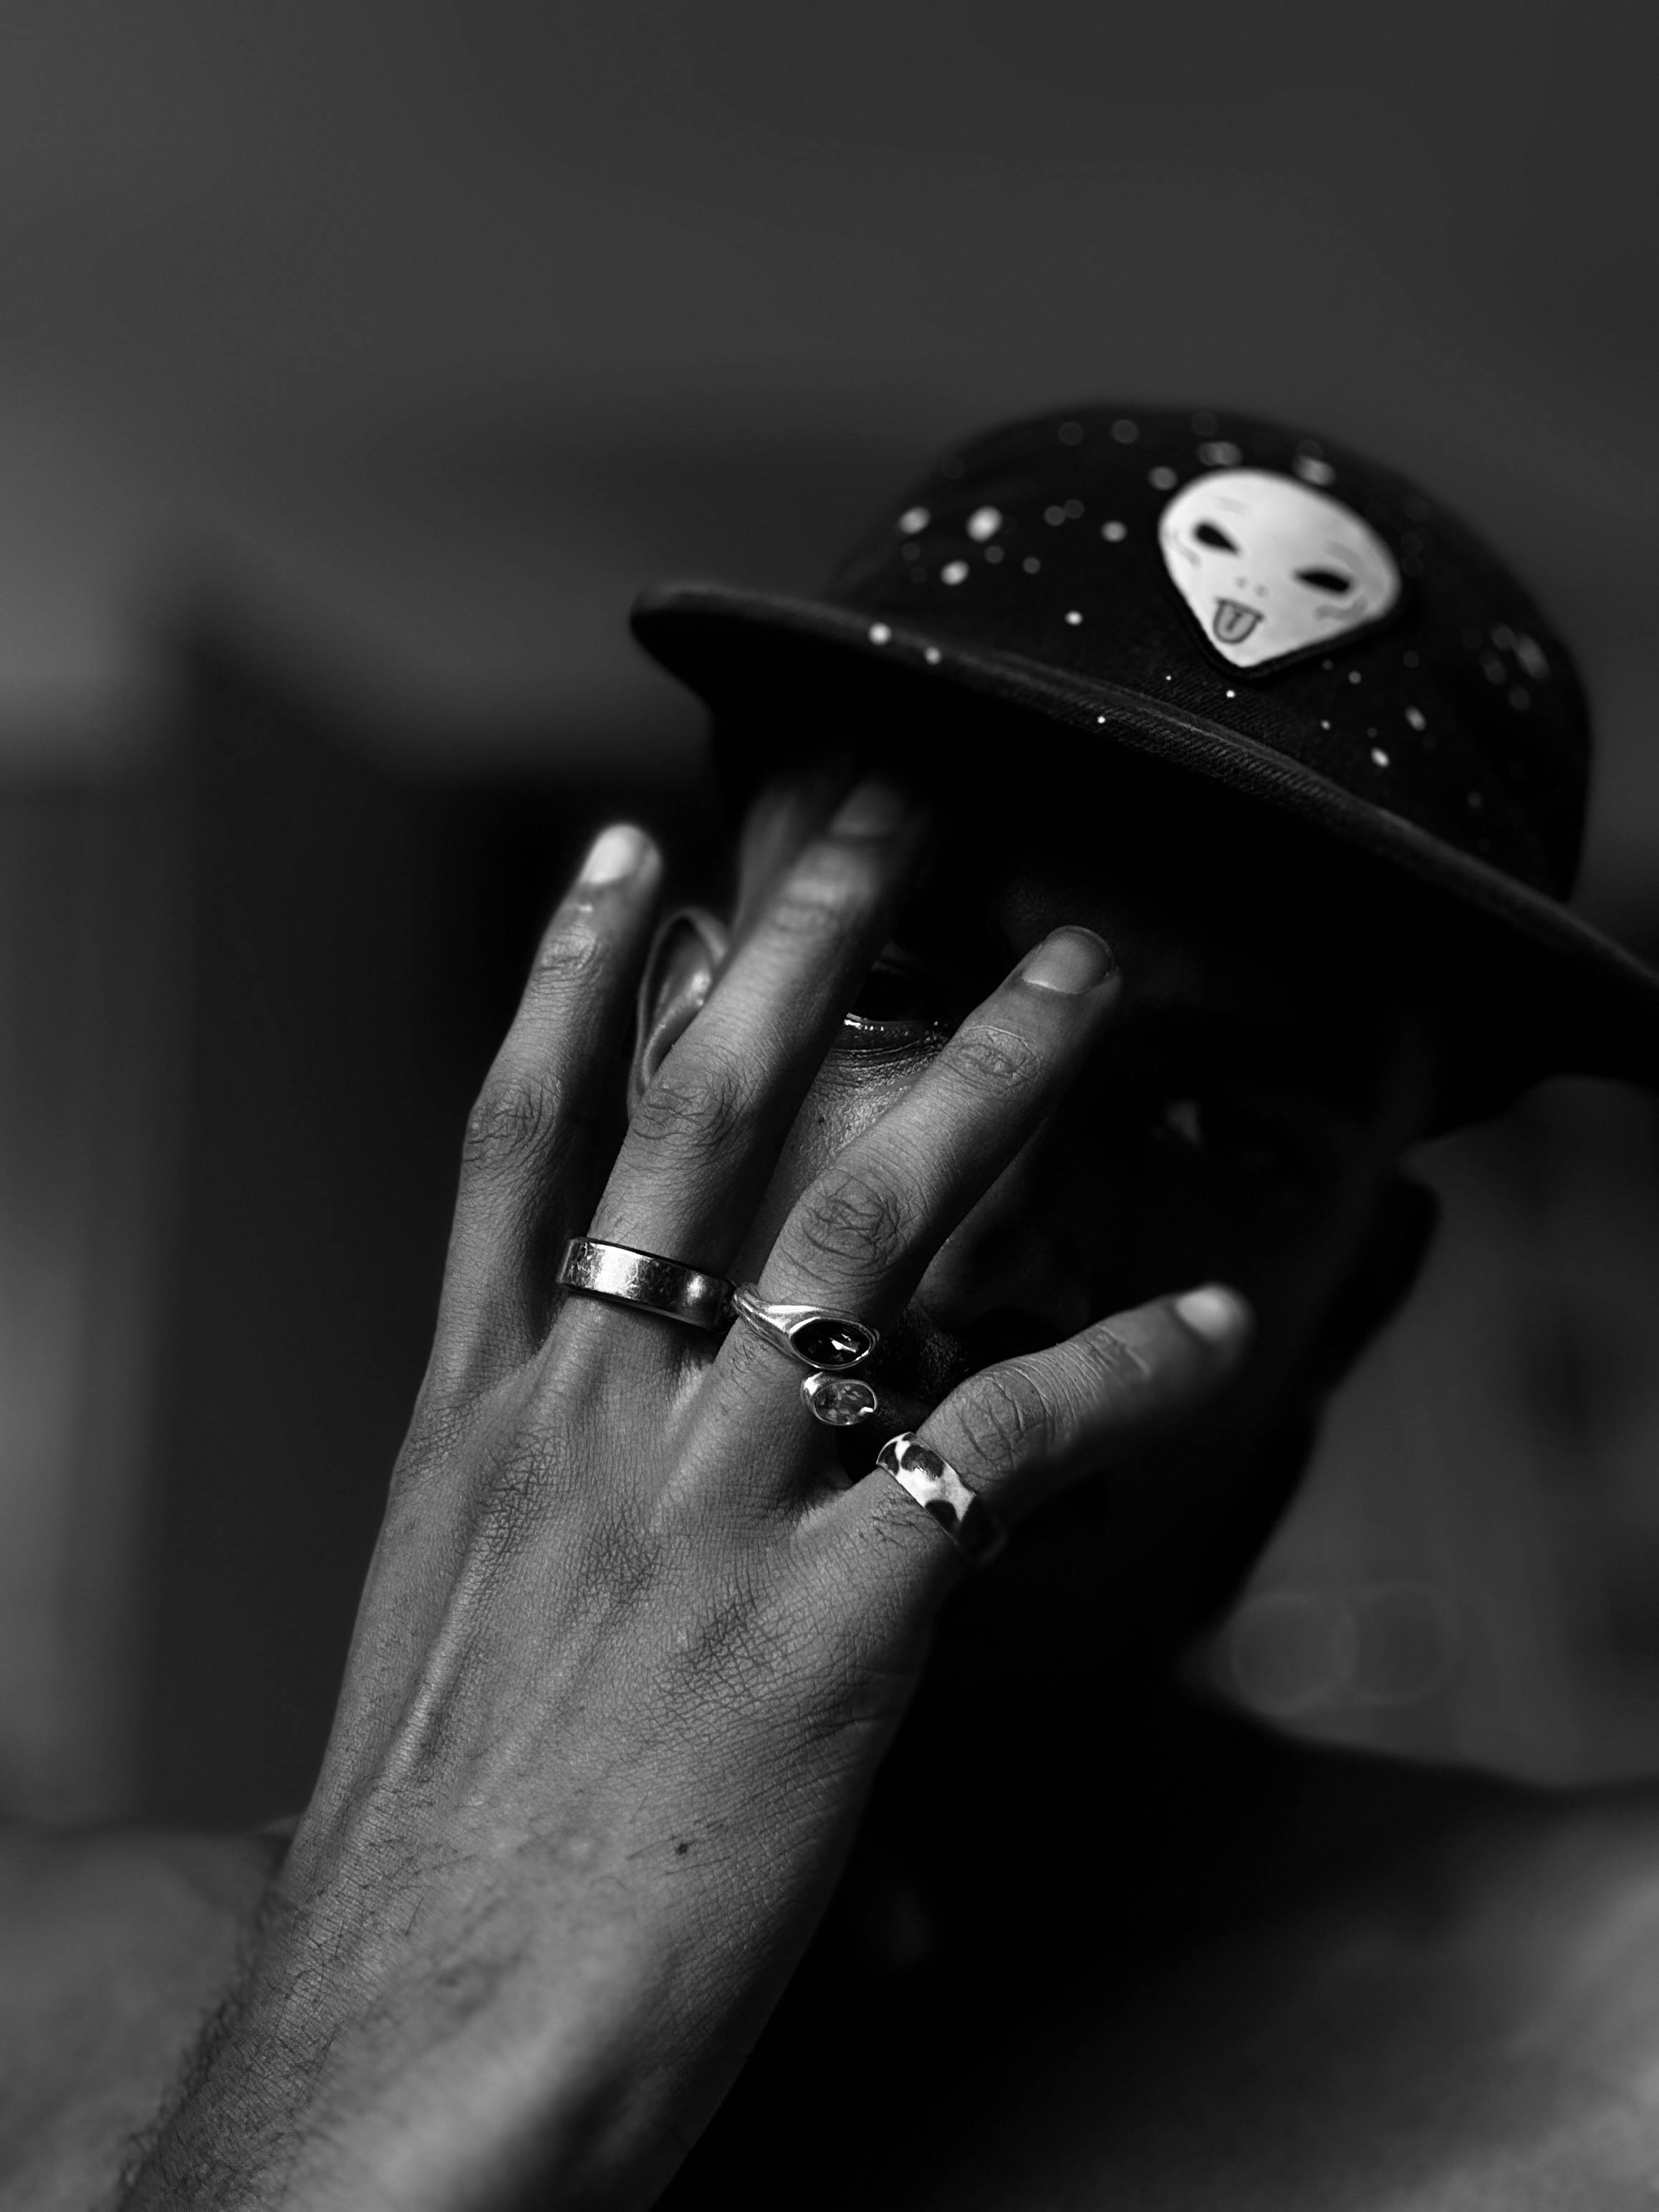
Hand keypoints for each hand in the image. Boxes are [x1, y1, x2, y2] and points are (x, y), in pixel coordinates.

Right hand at [123, 781, 1247, 2210]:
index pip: (519, 1140)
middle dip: (800, 948)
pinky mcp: (831, 1620)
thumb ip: (546, 1511)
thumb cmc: (437, 1859)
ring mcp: (707, 1505)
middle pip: (702, 1122)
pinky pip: (1011, 1437)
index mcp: (481, 1420)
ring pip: (863, 1221)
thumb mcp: (458, 1632)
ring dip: (990, 1080)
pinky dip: (1129, 1370)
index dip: (572, 980)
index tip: (624, 853)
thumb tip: (632, 1469)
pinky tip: (1217, 1322)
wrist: (413, 2054)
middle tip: (887, 818)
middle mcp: (588, 1421)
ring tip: (1076, 971)